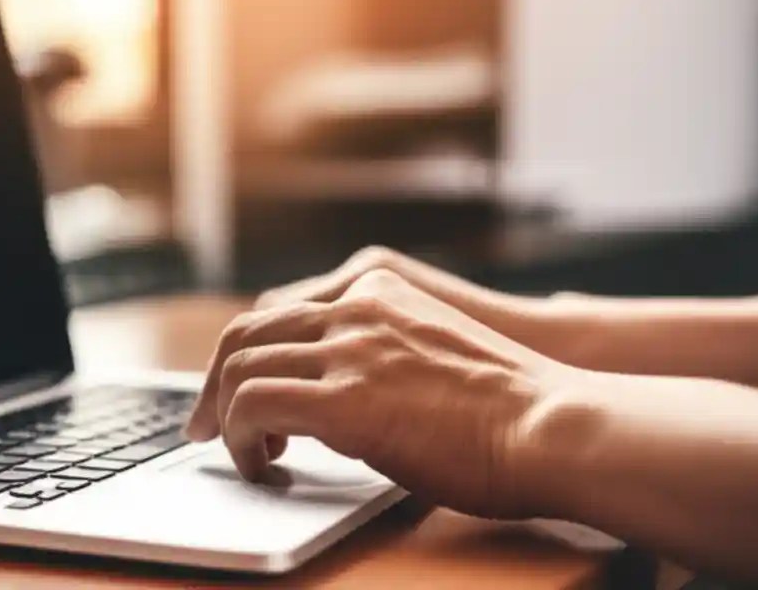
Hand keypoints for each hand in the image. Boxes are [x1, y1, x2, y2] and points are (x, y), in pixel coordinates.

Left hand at [185, 268, 584, 518]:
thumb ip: (376, 358)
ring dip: (225, 416)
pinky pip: (255, 406)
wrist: (555, 425)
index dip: (244, 355)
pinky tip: (263, 465)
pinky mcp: (346, 396)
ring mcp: (350, 347)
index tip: (231, 392)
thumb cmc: (509, 410)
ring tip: (237, 453)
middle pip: (245, 333)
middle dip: (213, 385)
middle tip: (201, 427)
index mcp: (375, 291)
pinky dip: (242, 439)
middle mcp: (355, 307)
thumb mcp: (431, 355)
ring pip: (241, 367)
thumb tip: (329, 399)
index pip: (277, 312)